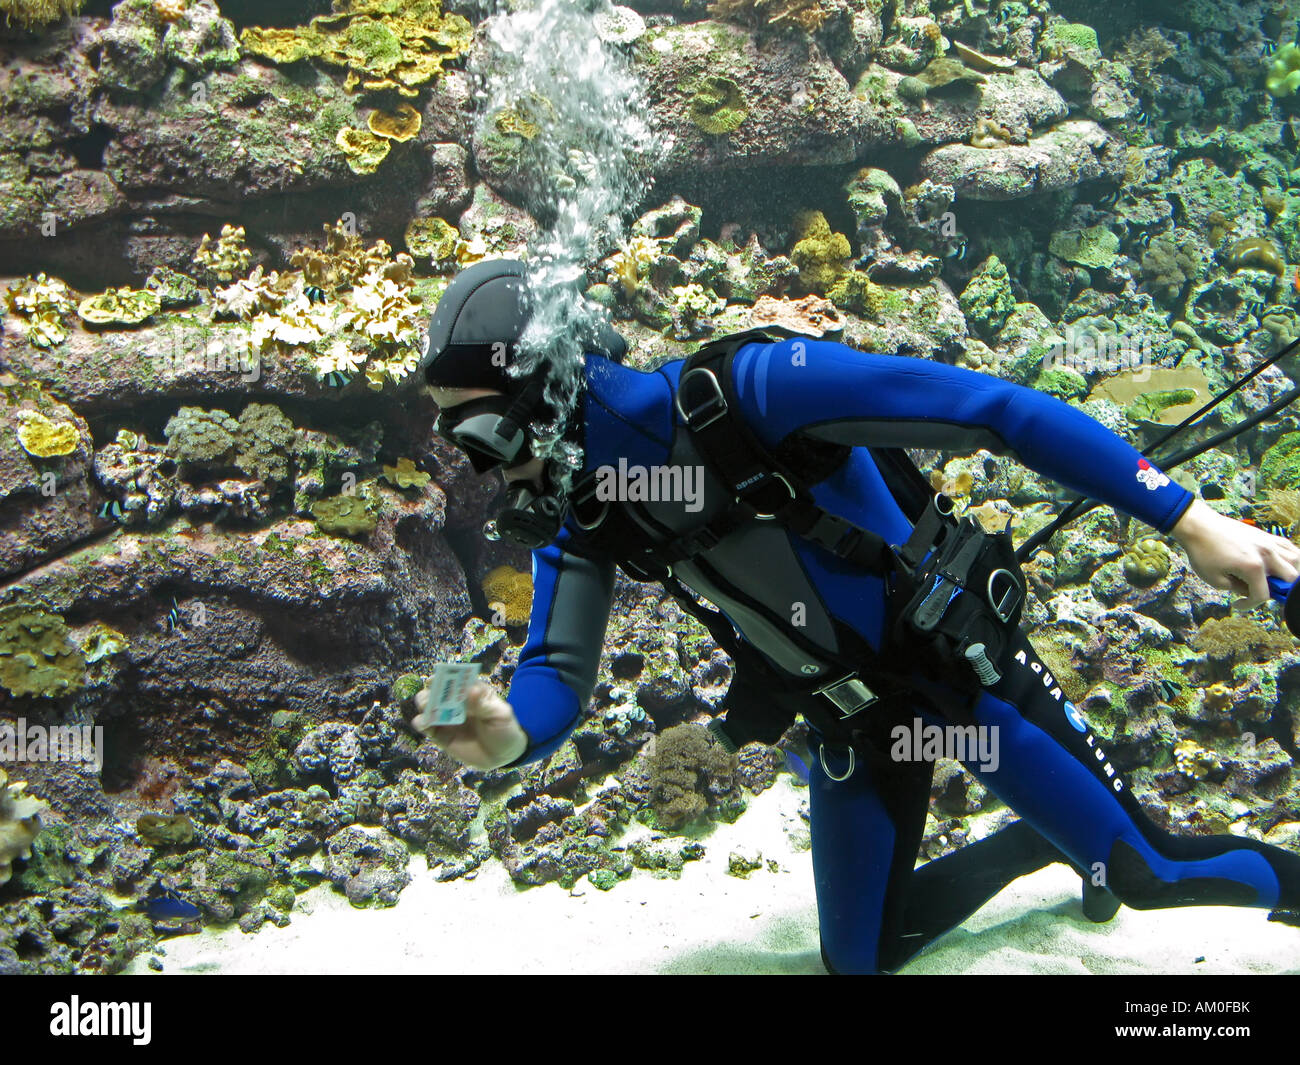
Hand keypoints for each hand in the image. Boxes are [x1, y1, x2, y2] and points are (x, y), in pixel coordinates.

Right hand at [413, 680, 527, 769]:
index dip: (447, 675)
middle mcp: (455, 701)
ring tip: (428, 709)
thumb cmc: (504, 729)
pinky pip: (425, 726)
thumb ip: (484, 704)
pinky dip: (421, 722)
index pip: (456, 678)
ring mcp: (446, 717)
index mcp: (471, 691)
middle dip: (432, 690)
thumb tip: (470, 690)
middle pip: (437, 690)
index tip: (440, 677)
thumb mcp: (500, 714)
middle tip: (433, 696)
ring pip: (427, 705)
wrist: (502, 755)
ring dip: (423, 704)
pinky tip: (424, 723)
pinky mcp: (440, 734)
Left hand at [1170, 498, 1299, 608]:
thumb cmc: (1202, 551)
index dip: (1250, 604)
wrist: (1199, 525)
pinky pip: (1289, 548)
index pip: (1263, 594)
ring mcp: (1269, 543)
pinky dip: (1290, 558)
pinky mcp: (1267, 536)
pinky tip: (1278, 564)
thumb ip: (1237, 589)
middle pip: (1291, 579)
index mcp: (1253, 567)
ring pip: (1297, 561)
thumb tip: (1250, 591)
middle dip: (1278, 590)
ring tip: (1273, 579)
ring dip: (1289, 574)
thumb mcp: (1214, 578)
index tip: (1237, 604)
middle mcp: (1267, 554)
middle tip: (1260, 591)